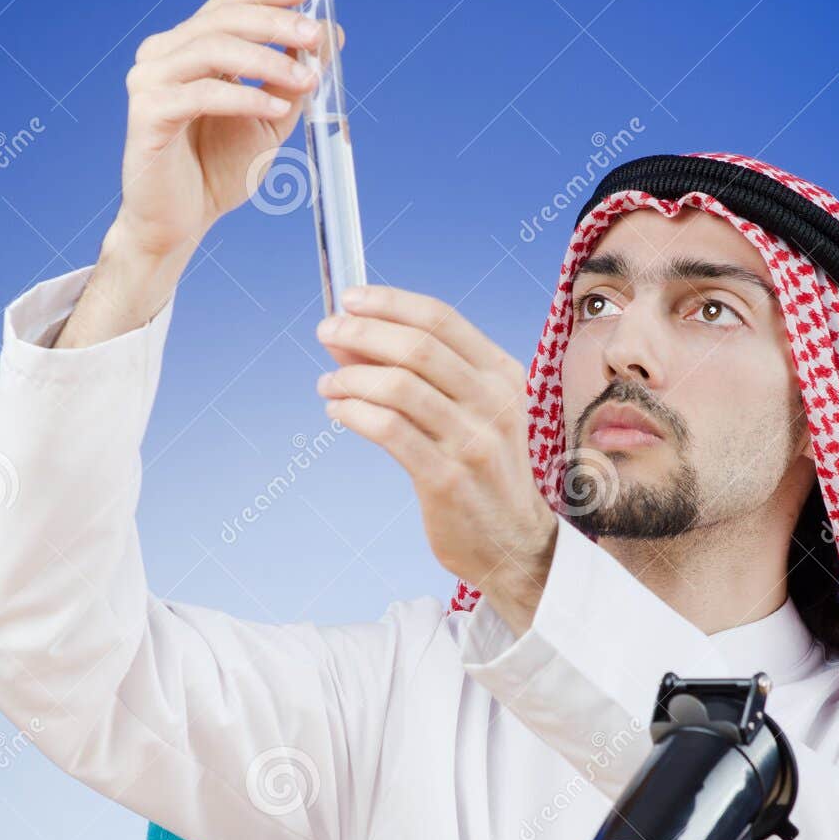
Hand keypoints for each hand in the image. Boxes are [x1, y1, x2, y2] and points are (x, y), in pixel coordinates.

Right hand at [114, 0, 343, 260]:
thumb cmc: (217, 169)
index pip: (228, 1)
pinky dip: (244, 98)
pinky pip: (202, 95)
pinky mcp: (147, 114)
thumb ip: (292, 80)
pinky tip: (275, 108)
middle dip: (275, 24)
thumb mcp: (269, 120)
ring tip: (306, 80)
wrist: (182, 221)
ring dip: (266, 62)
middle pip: (223, 19)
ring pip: (212, 49)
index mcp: (189, 46)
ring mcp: (150, 80)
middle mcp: (164, 54)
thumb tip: (329, 35)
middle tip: (314, 35)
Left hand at [315, 286, 558, 632]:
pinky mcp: (446, 478)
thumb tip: (350, 336)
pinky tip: (338, 412)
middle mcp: (494, 403)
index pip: (441, 319)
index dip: (389, 302)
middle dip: (362, 332)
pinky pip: (389, 430)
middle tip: (327, 332)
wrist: (512, 541)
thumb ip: (418, 372)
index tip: (350, 298)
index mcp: (502, 375)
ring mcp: (472, 441)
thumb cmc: (482, 470)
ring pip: (399, 386)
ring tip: (328, 384)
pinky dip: (354, 413)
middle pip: (418, 347)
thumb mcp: (470, 411)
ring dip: (351, 378)